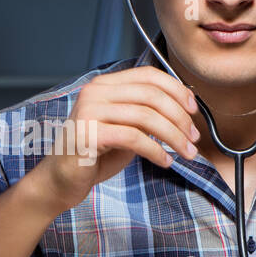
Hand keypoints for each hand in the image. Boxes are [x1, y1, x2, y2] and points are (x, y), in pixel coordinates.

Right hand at [28, 66, 200, 214]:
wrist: (60, 181)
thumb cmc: (94, 156)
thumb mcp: (125, 128)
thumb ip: (146, 115)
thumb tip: (184, 112)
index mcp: (105, 84)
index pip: (149, 75)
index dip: (177, 90)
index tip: (194, 110)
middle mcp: (95, 92)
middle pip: (152, 95)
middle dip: (180, 117)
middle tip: (194, 138)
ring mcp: (89, 111)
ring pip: (146, 116)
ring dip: (174, 136)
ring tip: (186, 153)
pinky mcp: (88, 134)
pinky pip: (133, 138)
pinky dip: (156, 150)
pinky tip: (165, 161)